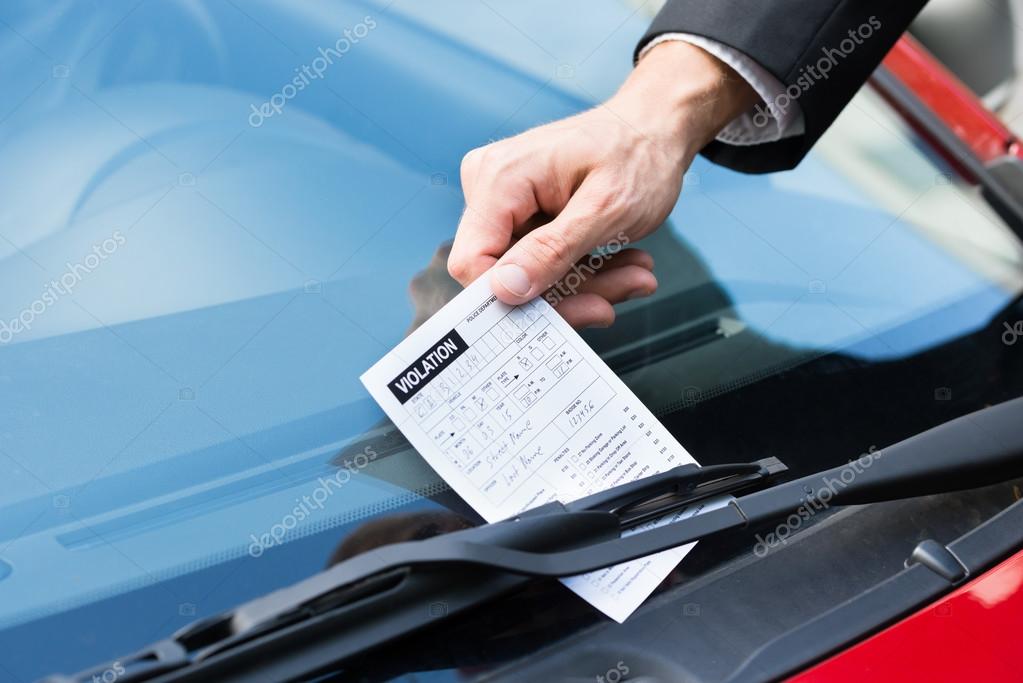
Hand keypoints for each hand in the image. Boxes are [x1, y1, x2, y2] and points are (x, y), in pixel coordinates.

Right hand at [448, 41, 756, 327]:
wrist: (654, 126)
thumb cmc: (638, 154)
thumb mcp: (606, 209)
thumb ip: (553, 250)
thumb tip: (504, 289)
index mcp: (500, 177)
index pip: (474, 262)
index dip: (516, 300)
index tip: (576, 312)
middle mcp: (489, 186)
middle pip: (505, 274)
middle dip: (567, 293)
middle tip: (621, 295)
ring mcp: (503, 201)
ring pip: (527, 275)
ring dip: (585, 285)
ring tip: (636, 275)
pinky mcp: (520, 214)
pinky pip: (540, 262)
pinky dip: (584, 272)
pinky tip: (622, 265)